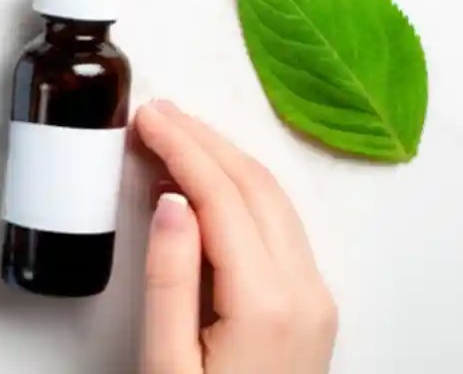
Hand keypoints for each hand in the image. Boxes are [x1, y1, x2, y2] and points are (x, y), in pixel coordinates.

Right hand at [135, 100, 337, 373]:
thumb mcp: (166, 361)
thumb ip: (169, 279)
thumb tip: (172, 201)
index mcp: (266, 302)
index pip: (221, 196)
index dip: (182, 147)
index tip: (148, 117)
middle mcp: (304, 291)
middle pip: (255, 186)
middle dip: (204, 139)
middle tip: (157, 113)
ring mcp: (314, 297)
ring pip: (273, 200)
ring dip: (225, 158)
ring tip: (178, 133)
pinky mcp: (309, 305)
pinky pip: (280, 224)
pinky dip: (241, 189)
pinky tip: (208, 181)